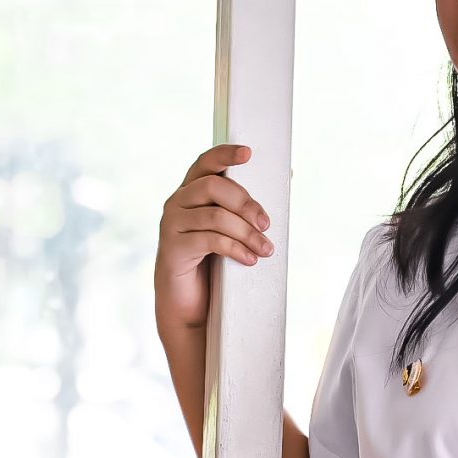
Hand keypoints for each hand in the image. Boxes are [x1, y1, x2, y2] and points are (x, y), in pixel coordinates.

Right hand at [154, 143, 273, 332]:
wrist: (188, 304)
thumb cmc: (213, 262)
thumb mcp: (230, 230)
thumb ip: (245, 207)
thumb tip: (286, 176)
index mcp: (191, 191)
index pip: (205, 162)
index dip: (225, 154)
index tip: (248, 153)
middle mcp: (177, 202)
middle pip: (212, 187)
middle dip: (246, 204)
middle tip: (266, 223)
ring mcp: (171, 224)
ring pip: (215, 216)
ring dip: (247, 233)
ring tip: (266, 250)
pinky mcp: (173, 248)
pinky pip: (209, 240)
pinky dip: (235, 248)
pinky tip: (249, 259)